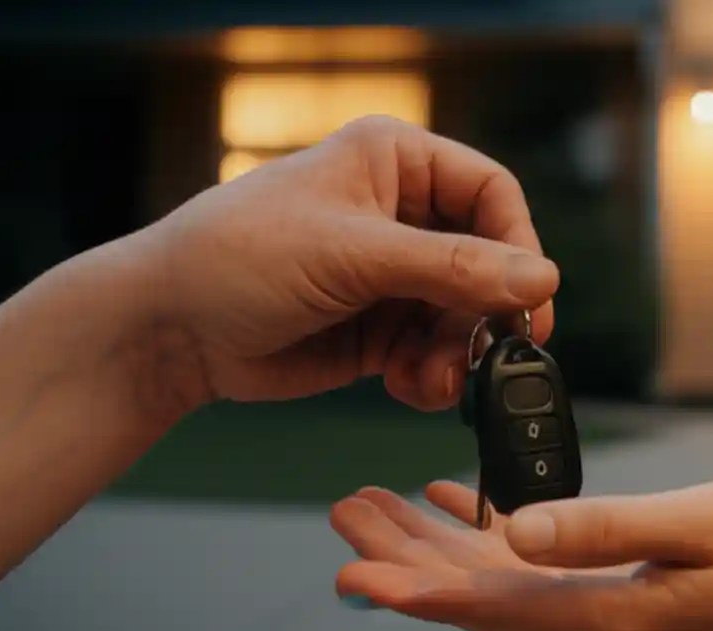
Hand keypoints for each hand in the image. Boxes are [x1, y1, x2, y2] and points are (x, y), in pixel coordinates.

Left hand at [136, 115, 557, 410]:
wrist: (170, 328)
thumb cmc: (239, 257)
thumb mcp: (352, 253)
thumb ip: (452, 268)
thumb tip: (541, 279)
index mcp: (394, 162)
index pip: (491, 193)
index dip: (518, 246)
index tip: (527, 301)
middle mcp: (401, 214)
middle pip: (487, 262)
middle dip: (486, 313)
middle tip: (492, 356)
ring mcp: (391, 275)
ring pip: (465, 316)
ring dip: (457, 354)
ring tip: (429, 379)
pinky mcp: (378, 329)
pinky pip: (433, 353)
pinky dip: (431, 376)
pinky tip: (407, 387)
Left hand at [330, 480, 712, 630]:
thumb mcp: (701, 525)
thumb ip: (604, 528)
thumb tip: (517, 529)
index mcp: (611, 628)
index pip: (491, 611)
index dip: (417, 591)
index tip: (358, 576)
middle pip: (480, 605)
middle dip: (408, 563)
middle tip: (349, 518)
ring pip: (501, 598)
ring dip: (442, 556)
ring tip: (384, 513)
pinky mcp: (617, 626)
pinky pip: (538, 595)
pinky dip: (497, 556)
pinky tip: (466, 516)